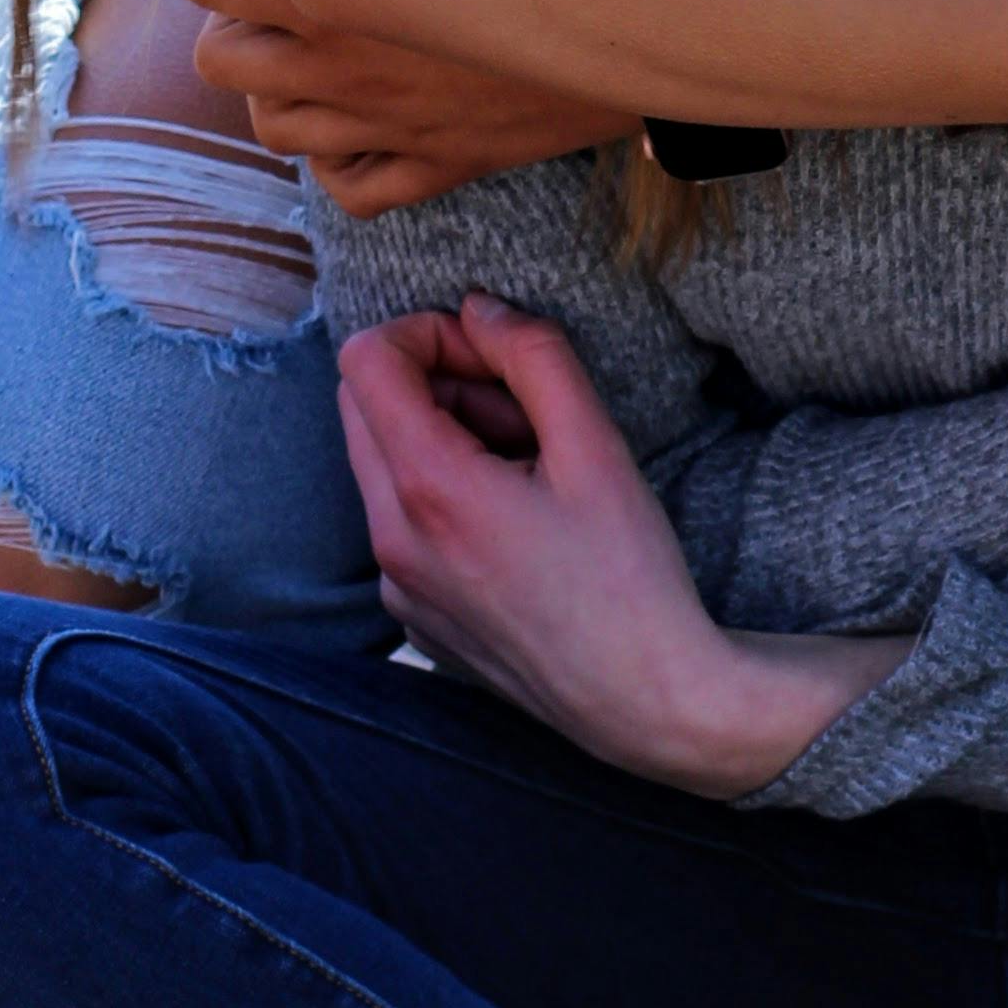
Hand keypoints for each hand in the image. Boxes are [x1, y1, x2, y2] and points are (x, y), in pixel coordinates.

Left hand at [185, 0, 644, 209]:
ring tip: (321, 48)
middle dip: (236, 17)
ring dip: (280, 88)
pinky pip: (352, 188)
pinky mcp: (444, 162)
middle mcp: (342, 61)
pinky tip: (369, 118)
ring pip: (272, 129)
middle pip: (218, 59)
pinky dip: (343, 159)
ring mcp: (389, 121)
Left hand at [336, 301, 900, 793]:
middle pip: (364, 407)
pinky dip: (445, 498)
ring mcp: (396, 586)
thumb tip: (479, 307)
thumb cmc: (629, 577)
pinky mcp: (413, 618)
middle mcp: (390, 540)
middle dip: (436, 383)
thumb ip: (532, 356)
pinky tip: (520, 526)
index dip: (430, 332)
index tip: (494, 355)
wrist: (644, 700)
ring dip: (443, 440)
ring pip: (382, 465)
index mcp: (427, 490)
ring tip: (531, 471)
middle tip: (520, 413)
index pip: (368, 359)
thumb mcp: (595, 447)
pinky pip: (401, 524)